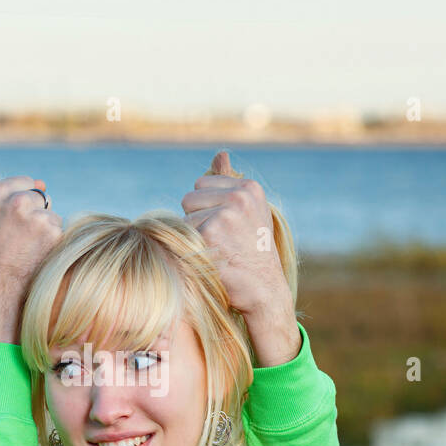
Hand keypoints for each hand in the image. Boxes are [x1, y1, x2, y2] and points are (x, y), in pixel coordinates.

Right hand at [0, 176, 62, 342]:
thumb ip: (10, 196)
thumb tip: (43, 183)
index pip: (25, 183)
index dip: (24, 203)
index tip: (16, 220)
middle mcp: (16, 201)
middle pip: (41, 198)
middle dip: (36, 215)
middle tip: (19, 240)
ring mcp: (35, 216)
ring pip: (52, 216)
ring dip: (46, 231)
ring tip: (26, 249)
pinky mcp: (52, 232)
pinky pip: (60, 231)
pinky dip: (53, 243)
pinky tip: (36, 255)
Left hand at [181, 151, 299, 365]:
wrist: (263, 291)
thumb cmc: (251, 253)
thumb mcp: (247, 212)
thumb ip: (229, 182)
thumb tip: (220, 153)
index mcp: (248, 187)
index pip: (201, 184)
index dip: (207, 208)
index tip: (228, 228)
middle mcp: (239, 196)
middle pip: (189, 199)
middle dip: (198, 220)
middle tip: (221, 242)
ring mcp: (225, 214)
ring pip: (183, 218)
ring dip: (193, 237)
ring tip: (217, 251)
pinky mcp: (210, 233)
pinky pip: (181, 235)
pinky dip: (190, 250)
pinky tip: (211, 260)